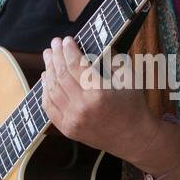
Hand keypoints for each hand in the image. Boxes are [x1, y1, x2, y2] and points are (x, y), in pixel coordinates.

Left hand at [40, 36, 152, 160]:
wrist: (134, 139)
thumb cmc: (133, 106)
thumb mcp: (130, 79)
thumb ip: (115, 61)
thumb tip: (99, 44)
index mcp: (99, 94)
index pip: (77, 66)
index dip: (69, 51)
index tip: (66, 40)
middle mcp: (82, 107)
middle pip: (61, 75)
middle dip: (56, 56)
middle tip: (54, 43)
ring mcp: (73, 120)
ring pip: (52, 90)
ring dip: (48, 70)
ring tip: (48, 56)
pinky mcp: (67, 129)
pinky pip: (49, 107)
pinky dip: (45, 91)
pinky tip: (46, 78)